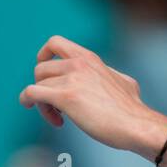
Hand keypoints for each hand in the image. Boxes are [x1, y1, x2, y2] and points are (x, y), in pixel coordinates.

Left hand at [19, 34, 161, 153]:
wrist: (136, 124)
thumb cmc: (132, 109)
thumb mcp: (122, 81)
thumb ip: (108, 75)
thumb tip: (109, 77)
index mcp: (90, 58)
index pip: (55, 43)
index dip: (44, 56)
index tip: (45, 74)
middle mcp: (79, 64)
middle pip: (41, 69)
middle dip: (43, 87)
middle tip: (55, 105)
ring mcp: (71, 79)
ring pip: (37, 85)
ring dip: (42, 104)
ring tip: (60, 117)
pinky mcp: (65, 97)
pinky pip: (32, 94)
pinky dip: (30, 104)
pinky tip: (52, 119)